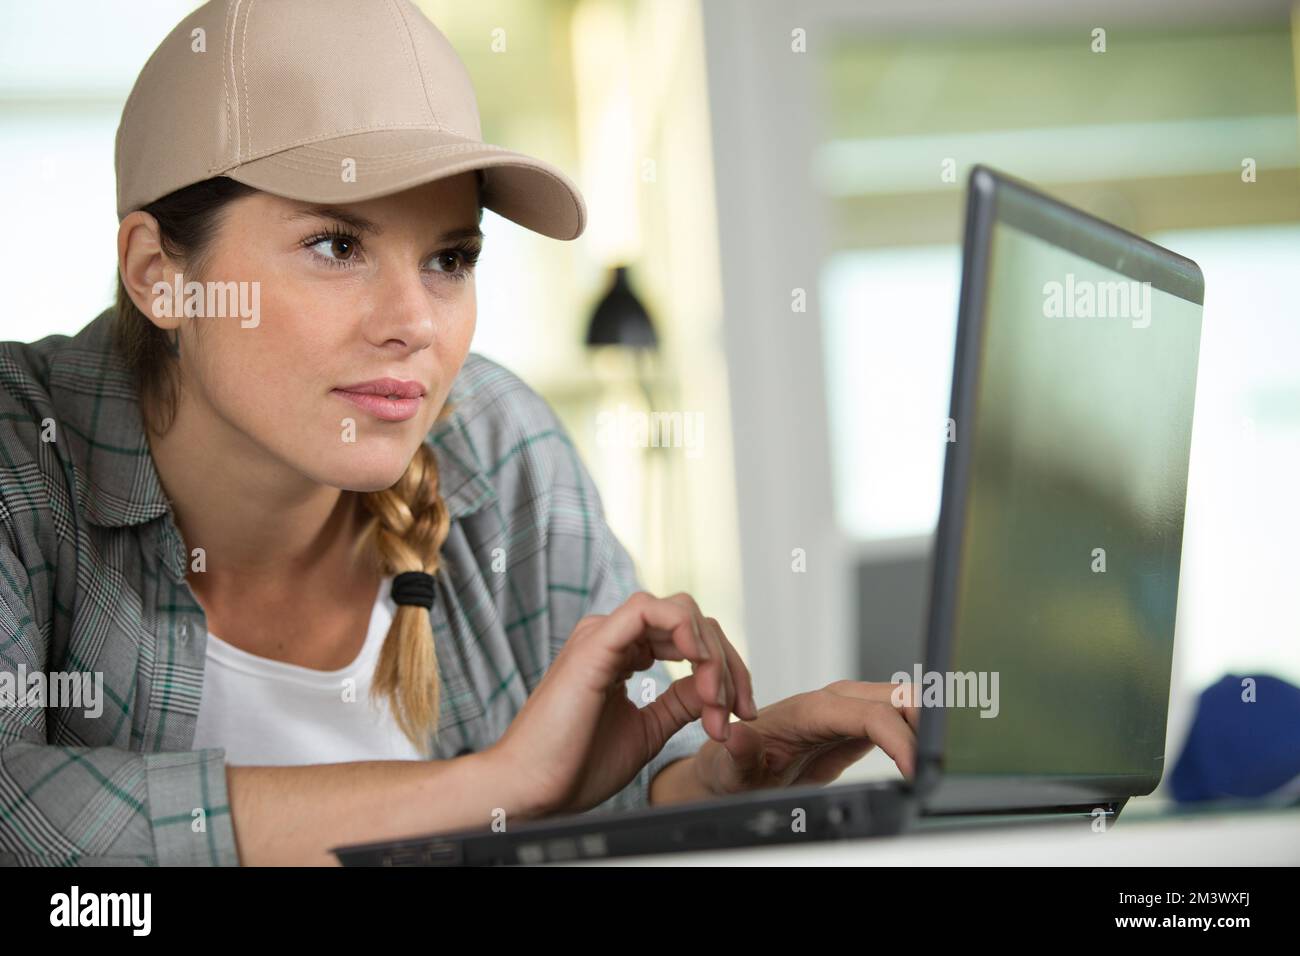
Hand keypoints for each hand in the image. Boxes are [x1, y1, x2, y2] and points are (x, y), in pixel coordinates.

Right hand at [489, 592, 757, 816]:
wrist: (533, 787)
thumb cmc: (575, 765)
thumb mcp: (648, 729)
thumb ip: (678, 703)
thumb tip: (710, 688)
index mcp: (623, 652)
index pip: (690, 638)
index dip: (726, 671)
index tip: (740, 715)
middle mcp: (614, 636)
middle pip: (693, 622)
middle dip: (728, 664)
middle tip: (737, 712)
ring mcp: (604, 635)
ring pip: (680, 611)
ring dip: (711, 654)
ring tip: (715, 701)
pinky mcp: (596, 642)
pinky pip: (648, 609)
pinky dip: (684, 629)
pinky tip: (698, 662)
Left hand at [686, 680, 919, 796]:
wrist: (733, 767)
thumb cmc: (732, 764)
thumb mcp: (729, 767)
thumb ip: (738, 754)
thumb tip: (739, 735)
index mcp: (810, 709)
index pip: (870, 714)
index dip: (899, 738)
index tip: (915, 769)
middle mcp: (835, 702)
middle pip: (898, 698)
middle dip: (926, 726)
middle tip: (938, 768)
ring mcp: (849, 711)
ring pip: (905, 704)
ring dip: (926, 728)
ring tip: (935, 766)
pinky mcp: (857, 727)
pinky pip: (898, 721)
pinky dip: (917, 736)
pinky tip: (922, 761)